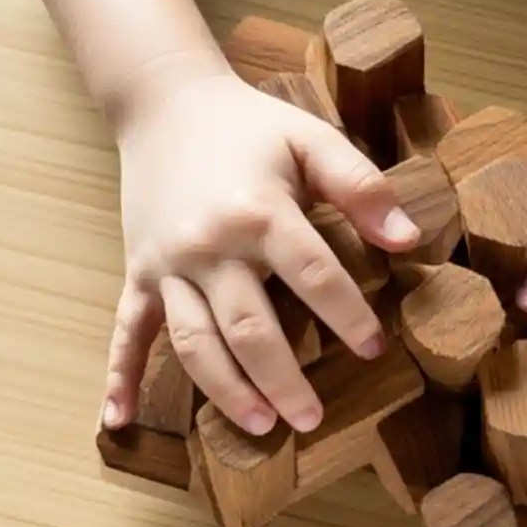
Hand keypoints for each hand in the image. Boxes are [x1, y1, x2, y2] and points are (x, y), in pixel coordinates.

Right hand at [101, 71, 418, 435]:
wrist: (166, 102)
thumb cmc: (250, 126)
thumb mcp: (310, 139)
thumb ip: (361, 186)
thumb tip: (408, 240)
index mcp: (259, 212)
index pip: (312, 274)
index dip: (347, 315)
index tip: (374, 349)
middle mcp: (209, 246)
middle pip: (249, 327)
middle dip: (283, 379)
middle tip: (312, 419)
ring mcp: (168, 264)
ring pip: (194, 342)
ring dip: (225, 389)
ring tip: (259, 424)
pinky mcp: (139, 272)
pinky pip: (125, 331)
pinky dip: (119, 376)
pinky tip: (119, 420)